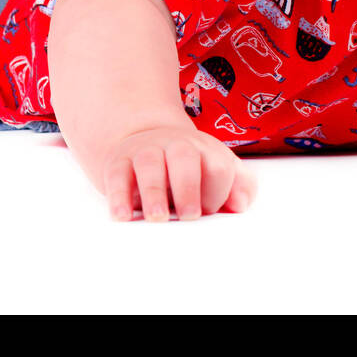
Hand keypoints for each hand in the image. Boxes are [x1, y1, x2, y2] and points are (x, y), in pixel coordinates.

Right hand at [101, 122, 257, 221]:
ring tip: (157, 218)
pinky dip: (118, 196)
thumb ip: (240, 186)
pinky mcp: (119, 162)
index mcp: (204, 149)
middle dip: (188, 187)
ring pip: (149, 164)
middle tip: (190, 216)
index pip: (217, 166)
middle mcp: (175, 145)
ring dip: (153, 192)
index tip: (209, 211)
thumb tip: (240, 205)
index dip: (216, 190)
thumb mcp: (217, 169)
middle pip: (184, 157)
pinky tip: (122, 216)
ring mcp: (145, 151)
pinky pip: (117, 175)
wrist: (145, 138)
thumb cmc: (189, 167)